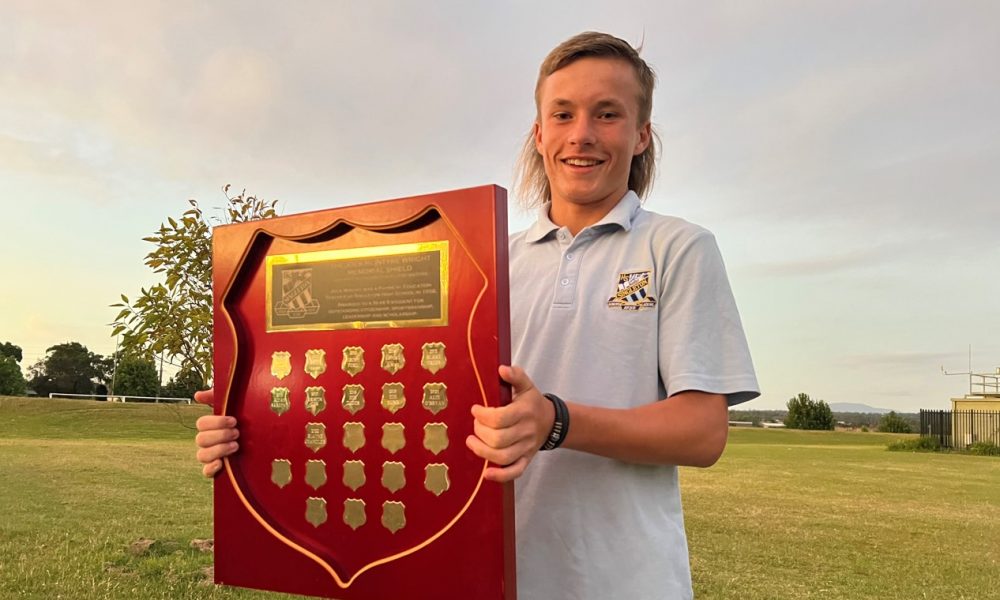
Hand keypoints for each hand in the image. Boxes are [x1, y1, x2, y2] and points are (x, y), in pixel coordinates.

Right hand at [194, 388, 238, 477]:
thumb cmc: (246, 419)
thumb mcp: (235, 405)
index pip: (201, 423)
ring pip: (202, 455)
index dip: (216, 422)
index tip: (234, 421)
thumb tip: (197, 395)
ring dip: (218, 450)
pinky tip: (221, 463)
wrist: (264, 439)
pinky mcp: (217, 469)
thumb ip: (217, 397)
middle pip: (200, 439)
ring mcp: (211, 456)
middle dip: (220, 435)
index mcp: (210, 426)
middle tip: (237, 433)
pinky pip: (206, 472)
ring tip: (236, 446)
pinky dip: (211, 468)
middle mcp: (208, 441)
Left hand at [465, 365, 554, 481]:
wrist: (552, 422)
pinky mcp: (526, 460)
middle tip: (475, 425)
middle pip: (498, 439)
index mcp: (524, 412)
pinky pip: (514, 472)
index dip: (482, 415)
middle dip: (480, 432)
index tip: (475, 409)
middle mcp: (526, 432)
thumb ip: (515, 376)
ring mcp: (526, 448)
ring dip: (482, 451)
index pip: (499, 418)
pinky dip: (500, 476)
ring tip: (472, 441)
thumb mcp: (526, 385)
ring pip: (502, 457)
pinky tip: (486, 473)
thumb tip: (501, 369)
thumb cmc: (532, 403)